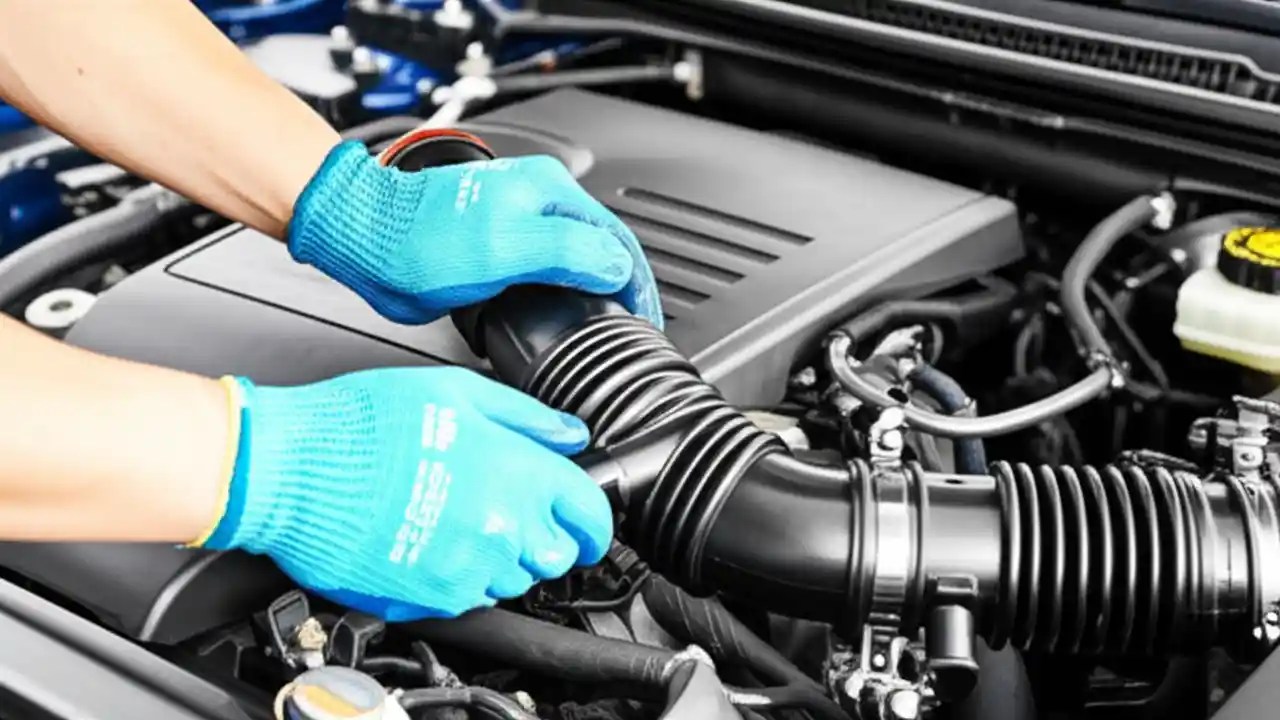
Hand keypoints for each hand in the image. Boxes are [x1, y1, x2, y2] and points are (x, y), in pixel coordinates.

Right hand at [198, 367, 613, 621]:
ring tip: (457, 516)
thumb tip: (568, 435)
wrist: (291, 472)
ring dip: (500, 555)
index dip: (593, 518)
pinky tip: (429, 538)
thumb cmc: (362, 424)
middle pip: (557, 554)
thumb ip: (525, 417)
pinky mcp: (430, 598)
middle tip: (507, 506)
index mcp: (516, 474)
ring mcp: (466, 570)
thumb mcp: (455, 392)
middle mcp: (500, 529)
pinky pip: (469, 598)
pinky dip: (461, 575)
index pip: (591, 517)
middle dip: (543, 534)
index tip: (584, 518)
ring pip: (514, 579)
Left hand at [287, 140, 662, 327]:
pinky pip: (545, 265)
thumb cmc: (420, 242)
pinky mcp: (495, 242)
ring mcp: (515, 219)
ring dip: (597, 286)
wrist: (365, 239)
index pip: (617, 237)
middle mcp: (537, 199)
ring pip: (575, 255)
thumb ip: (571, 253)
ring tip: (610, 320)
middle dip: (625, 284)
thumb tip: (616, 267)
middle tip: (636, 323)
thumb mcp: (508, 249)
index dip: (639, 282)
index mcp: (548, 191)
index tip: (647, 317)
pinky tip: (564, 310)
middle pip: (602, 244)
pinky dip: (565, 288)